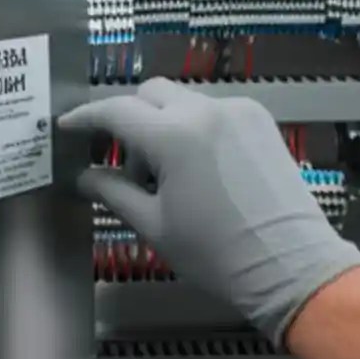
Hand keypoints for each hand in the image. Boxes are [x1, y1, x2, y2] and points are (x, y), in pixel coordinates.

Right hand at [60, 78, 359, 343]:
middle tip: (126, 163)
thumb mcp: (153, 225)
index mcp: (174, 136)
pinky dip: (195, 128)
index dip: (86, 116)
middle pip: (149, 93)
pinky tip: (200, 169)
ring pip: (182, 100)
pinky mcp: (260, 121)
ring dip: (163, 123)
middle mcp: (205, 111)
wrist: (290, 265)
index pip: (115, 111)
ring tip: (168, 175)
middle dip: (128, 118)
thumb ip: (112, 191)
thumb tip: (85, 176)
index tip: (69, 125)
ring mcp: (237, 112)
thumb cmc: (216, 254)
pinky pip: (213, 110)